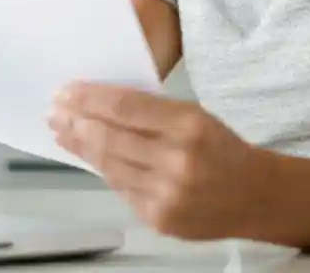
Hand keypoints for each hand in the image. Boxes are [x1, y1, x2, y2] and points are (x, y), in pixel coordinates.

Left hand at [48, 82, 270, 240]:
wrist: (254, 196)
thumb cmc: (221, 149)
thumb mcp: (196, 116)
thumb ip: (152, 113)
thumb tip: (99, 105)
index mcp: (188, 125)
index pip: (126, 107)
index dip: (90, 98)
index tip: (66, 91)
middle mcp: (176, 161)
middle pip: (111, 137)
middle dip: (77, 122)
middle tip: (54, 111)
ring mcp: (166, 194)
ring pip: (109, 165)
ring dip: (81, 147)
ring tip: (63, 132)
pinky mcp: (158, 218)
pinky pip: (120, 189)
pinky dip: (103, 170)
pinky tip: (90, 157)